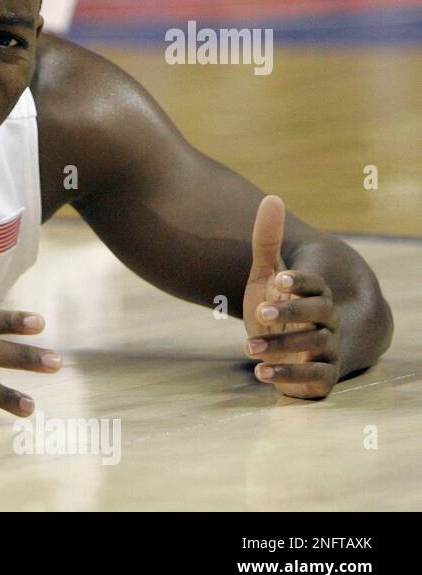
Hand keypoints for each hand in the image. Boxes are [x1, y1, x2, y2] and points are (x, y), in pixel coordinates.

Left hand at [242, 195, 341, 398]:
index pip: (316, 285)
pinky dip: (289, 375)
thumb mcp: (265, 276)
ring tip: (247, 347)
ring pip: (315, 344)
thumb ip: (267, 241)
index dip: (300, 282)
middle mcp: (327, 321)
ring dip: (281, 346)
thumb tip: (271, 198)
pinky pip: (314, 376)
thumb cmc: (274, 309)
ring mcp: (328, 349)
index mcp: (316, 296)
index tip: (278, 279)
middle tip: (258, 311)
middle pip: (319, 314)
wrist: (285, 350)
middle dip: (291, 312)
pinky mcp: (323, 376)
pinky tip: (260, 372)